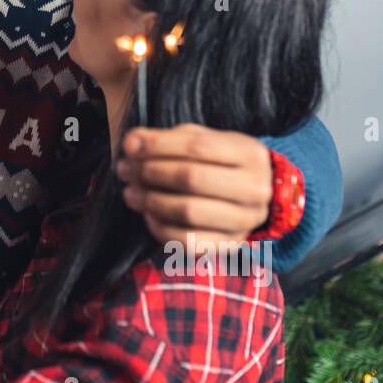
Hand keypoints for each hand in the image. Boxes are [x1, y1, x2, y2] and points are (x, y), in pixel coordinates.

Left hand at [115, 124, 271, 252]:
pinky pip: (188, 241)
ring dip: (150, 201)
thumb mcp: (203, 140)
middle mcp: (254, 188)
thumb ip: (166, 138)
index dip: (158, 146)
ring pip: (188, 212)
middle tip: (125, 170)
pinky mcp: (230, 244)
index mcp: (250, 153)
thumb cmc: (221, 162)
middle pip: (192, 178)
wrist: (256, 196)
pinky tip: (148, 214)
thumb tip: (131, 142)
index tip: (129, 146)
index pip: (197, 146)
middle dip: (150, 172)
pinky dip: (161, 228)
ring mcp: (245, 220)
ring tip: (130, 192)